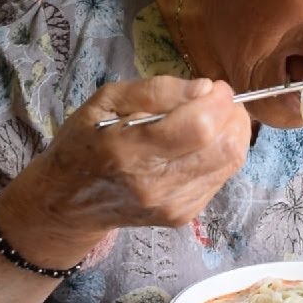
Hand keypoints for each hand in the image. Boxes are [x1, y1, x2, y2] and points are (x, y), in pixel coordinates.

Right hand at [0, 76, 251, 259]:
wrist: (69, 202)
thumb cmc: (85, 142)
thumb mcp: (106, 100)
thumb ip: (156, 91)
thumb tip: (204, 89)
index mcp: (129, 151)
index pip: (199, 127)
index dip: (219, 101)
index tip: (213, 86)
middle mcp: (155, 184)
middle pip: (224, 147)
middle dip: (232, 114)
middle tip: (217, 100)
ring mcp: (172, 205)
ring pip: (230, 162)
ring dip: (232, 133)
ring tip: (212, 119)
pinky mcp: (183, 215)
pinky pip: (222, 177)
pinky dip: (221, 154)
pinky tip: (201, 145)